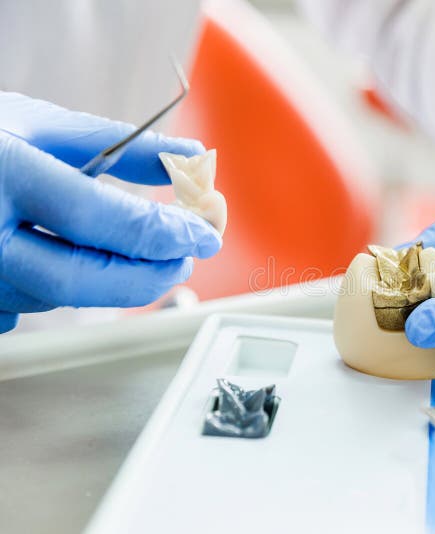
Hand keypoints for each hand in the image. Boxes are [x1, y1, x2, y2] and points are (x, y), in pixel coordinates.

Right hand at [0, 92, 221, 332]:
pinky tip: (65, 257)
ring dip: (111, 279)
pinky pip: (28, 305)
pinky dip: (61, 285)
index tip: (205, 233)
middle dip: (151, 274)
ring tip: (135, 249)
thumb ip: (120, 146)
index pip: (106, 220)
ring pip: (61, 296)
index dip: (168, 232)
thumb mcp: (38, 124)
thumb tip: (192, 160)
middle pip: (87, 281)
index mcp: (3, 174)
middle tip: (185, 257)